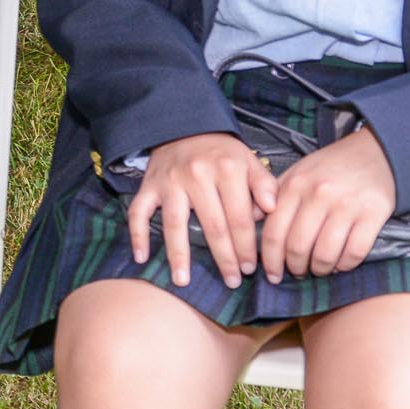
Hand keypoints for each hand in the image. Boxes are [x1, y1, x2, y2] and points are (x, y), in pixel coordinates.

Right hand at [126, 131, 276, 288]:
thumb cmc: (220, 152)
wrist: (182, 126)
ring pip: (174, 224)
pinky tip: (141, 257)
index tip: (250, 268)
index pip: (240, 217)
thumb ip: (264, 184)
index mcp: (227, 170)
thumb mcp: (249, 160)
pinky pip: (138, 213)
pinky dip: (137, 235)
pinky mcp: (148, 186)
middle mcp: (197, 176)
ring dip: (178, 255)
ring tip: (183, 281)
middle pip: (212, 226)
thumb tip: (271, 211)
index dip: (246, 246)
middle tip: (231, 282)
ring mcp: (169, 183)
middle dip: (223, 257)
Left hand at [256, 125, 395, 282]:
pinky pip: (354, 252)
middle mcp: (319, 194)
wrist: (377, 152)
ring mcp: (347, 204)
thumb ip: (273, 195)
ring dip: (319, 269)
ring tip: (318, 269)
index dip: (270, 260)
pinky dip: (345, 265)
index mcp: (295, 185)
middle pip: (297, 246)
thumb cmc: (331, 168)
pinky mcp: (374, 213)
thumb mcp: (297, 173)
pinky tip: (340, 264)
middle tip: (297, 273)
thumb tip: (253, 221)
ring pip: (324, 253)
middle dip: (294, 267)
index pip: (273, 232)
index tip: (271, 274)